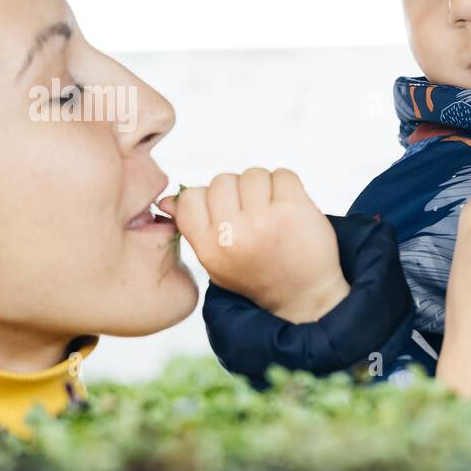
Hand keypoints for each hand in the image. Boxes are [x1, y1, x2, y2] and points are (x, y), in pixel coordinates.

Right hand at [160, 169, 350, 323]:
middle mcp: (232, 233)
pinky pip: (283, 174)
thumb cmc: (257, 274)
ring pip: (252, 174)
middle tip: (255, 216)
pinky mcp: (293, 209)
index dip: (209, 198)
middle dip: (238, 191)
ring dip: (264, 187)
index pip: (191, 196)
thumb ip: (193, 228)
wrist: (304, 297)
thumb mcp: (216, 260)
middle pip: (222, 179)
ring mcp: (263, 220)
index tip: (227, 214)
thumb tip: (166, 200)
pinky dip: (287, 185)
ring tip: (273, 213)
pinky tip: (291, 209)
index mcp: (208, 247)